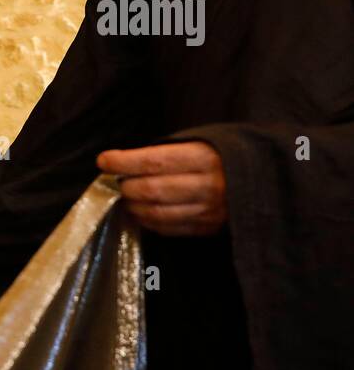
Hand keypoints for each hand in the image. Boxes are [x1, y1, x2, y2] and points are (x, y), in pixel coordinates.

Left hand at [96, 141, 226, 236]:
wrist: (265, 178)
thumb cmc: (222, 155)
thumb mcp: (200, 142)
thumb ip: (165, 152)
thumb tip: (123, 162)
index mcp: (205, 158)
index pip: (154, 162)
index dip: (124, 162)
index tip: (104, 160)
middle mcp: (209, 186)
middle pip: (151, 190)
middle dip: (125, 186)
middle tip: (116, 181)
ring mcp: (210, 210)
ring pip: (156, 213)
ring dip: (132, 206)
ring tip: (125, 197)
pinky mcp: (208, 228)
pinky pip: (167, 228)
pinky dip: (146, 220)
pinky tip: (140, 211)